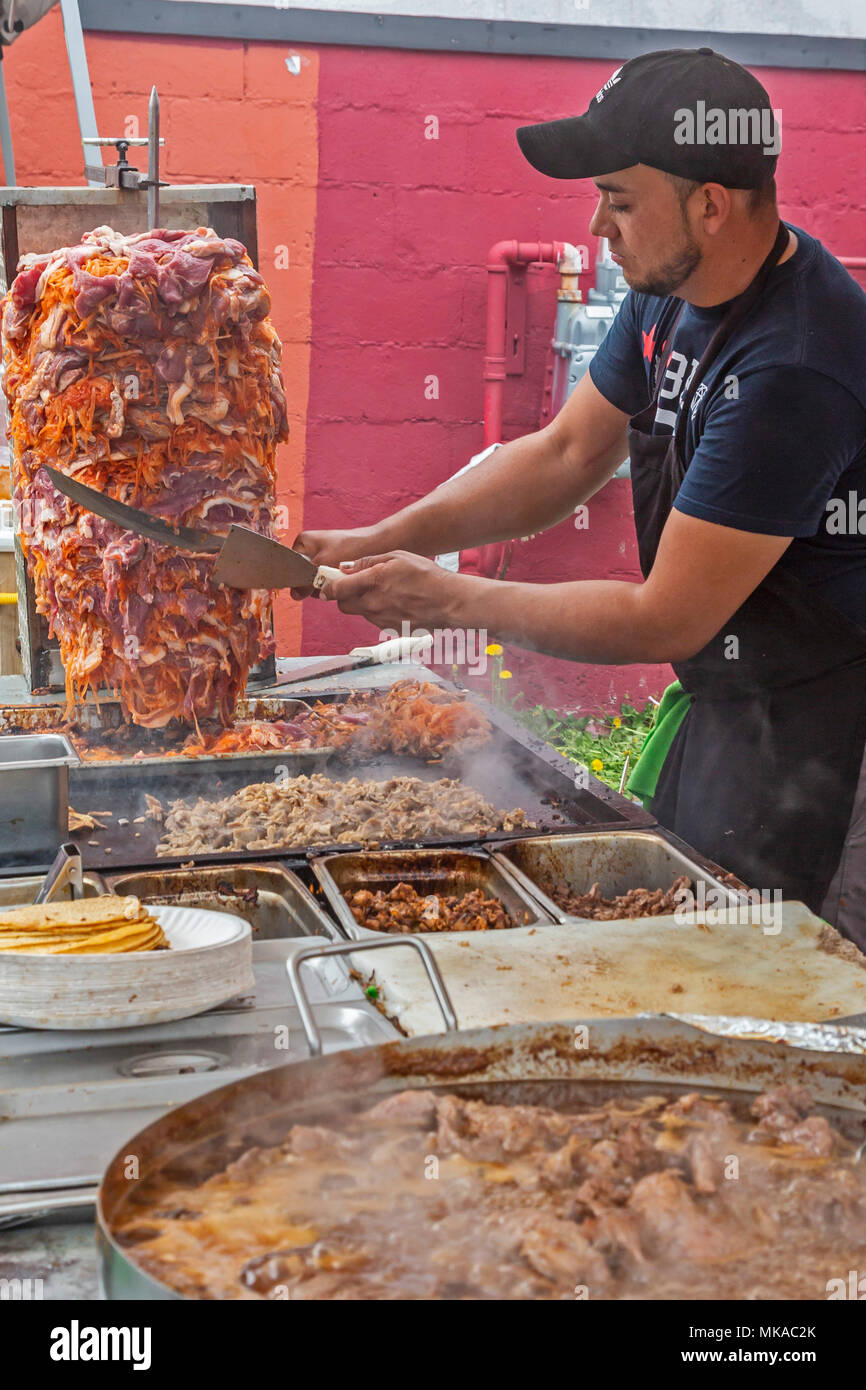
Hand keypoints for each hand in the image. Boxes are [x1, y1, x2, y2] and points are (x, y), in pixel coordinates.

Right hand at [290, 526, 380, 599]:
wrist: (376, 545)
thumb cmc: (350, 547)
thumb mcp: (322, 564)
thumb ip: (306, 581)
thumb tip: (294, 595)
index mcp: (302, 542)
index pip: (291, 566)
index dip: (297, 577)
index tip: (308, 582)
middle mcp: (310, 550)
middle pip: (303, 576)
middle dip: (313, 582)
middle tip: (325, 579)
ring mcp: (322, 559)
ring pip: (315, 580)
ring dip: (324, 585)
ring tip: (336, 578)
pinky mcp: (334, 567)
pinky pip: (327, 581)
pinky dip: (333, 584)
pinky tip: (341, 582)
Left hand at [323, 551, 460, 629]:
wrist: (449, 601)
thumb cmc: (426, 575)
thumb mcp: (397, 556)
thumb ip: (367, 562)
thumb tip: (344, 569)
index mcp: (373, 581)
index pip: (336, 589)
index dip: (327, 587)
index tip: (328, 583)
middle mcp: (373, 603)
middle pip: (342, 605)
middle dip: (343, 596)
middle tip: (355, 586)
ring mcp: (381, 619)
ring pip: (360, 612)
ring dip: (363, 603)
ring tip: (385, 592)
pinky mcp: (390, 629)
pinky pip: (375, 620)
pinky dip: (378, 611)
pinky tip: (395, 602)